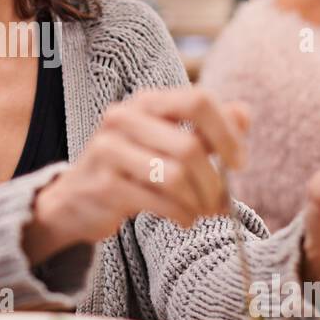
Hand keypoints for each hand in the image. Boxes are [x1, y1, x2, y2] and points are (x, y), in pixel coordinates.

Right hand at [24, 86, 249, 261]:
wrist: (75, 200)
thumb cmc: (132, 169)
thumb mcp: (168, 144)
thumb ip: (206, 129)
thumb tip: (244, 113)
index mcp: (146, 102)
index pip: (198, 101)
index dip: (227, 133)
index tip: (239, 163)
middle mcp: (124, 118)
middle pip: (190, 146)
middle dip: (214, 182)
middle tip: (220, 203)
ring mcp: (108, 150)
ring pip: (176, 176)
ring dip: (199, 202)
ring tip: (201, 212)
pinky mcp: (103, 184)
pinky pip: (158, 201)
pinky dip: (181, 215)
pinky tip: (183, 219)